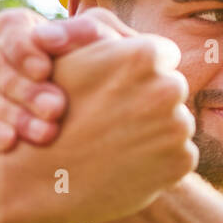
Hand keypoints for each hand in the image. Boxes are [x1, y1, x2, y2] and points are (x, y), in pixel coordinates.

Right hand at [0, 8, 135, 151]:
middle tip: (55, 108)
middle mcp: (9, 63)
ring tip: (47, 133)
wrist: (134, 112)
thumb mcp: (113, 44)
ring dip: (15, 115)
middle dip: (25, 89)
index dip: (18, 46)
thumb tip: (44, 36)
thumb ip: (86, 30)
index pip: (8, 27)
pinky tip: (9, 142)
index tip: (44, 69)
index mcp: (32, 35)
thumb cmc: (122, 67)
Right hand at [0, 32, 198, 222]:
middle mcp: (169, 87)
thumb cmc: (44, 113)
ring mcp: (179, 126)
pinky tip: (127, 163)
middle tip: (116, 116)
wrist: (39, 182)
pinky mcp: (182, 160)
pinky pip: (177, 152)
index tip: (122, 83)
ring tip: (116, 142)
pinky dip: (159, 159)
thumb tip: (138, 40)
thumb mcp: (68, 60)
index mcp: (144, 55)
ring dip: (155, 129)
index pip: (163, 54)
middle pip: (171, 87)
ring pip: (176, 121)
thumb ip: (107, 40)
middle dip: (151, 98)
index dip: (141, 69)